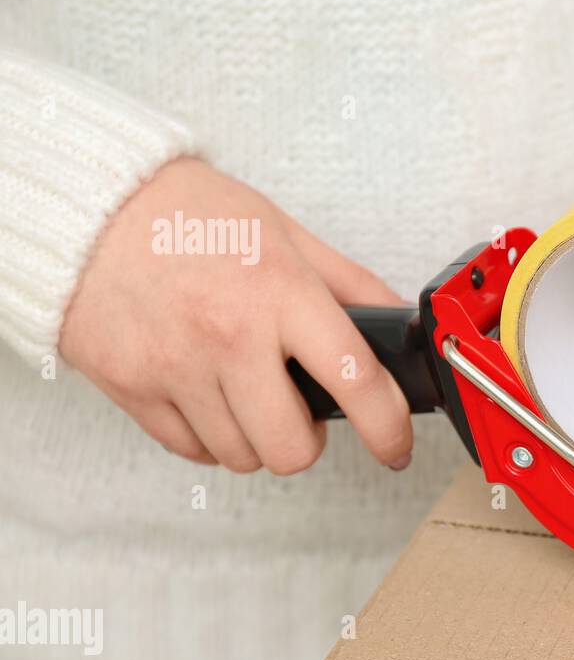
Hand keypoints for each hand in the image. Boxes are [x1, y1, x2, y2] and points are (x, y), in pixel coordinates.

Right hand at [60, 156, 413, 473]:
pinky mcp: (131, 388)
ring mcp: (175, 368)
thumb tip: (400, 327)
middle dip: (308, 438)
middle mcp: (229, 337)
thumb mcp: (285, 233)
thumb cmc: (189, 213)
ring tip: (248, 391)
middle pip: (293, 448)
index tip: (395, 447)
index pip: (356, 380)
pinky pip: (191, 451)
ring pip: (242, 457)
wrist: (87, 202)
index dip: (388, 428)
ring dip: (257, 437)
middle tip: (303, 407)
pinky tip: (210, 395)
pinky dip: (211, 436)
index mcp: (280, 292)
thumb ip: (350, 285)